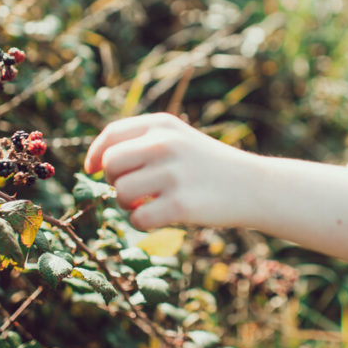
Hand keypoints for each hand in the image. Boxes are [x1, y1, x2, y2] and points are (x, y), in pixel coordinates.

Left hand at [84, 112, 260, 229]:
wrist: (255, 186)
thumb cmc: (209, 166)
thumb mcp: (180, 139)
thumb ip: (143, 143)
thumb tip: (98, 163)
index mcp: (163, 125)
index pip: (112, 134)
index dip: (96, 153)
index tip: (91, 169)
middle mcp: (166, 145)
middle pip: (110, 165)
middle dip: (114, 181)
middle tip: (135, 190)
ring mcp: (173, 175)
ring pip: (120, 192)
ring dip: (127, 204)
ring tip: (148, 203)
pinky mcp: (180, 205)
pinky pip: (137, 218)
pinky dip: (141, 222)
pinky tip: (159, 218)